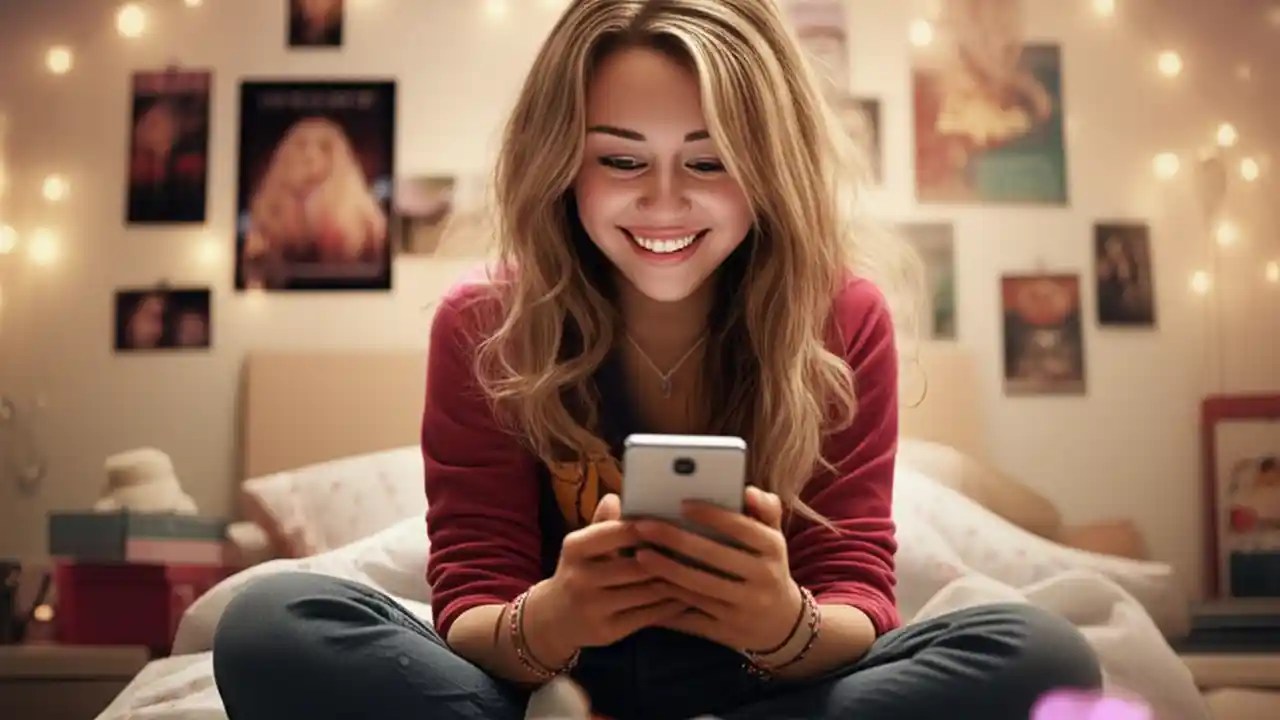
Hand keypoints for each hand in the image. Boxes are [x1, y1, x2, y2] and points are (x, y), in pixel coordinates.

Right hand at [523, 494, 685, 662]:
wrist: (553, 619)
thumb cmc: (579, 572)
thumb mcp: (583, 546)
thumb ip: (604, 523)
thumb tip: (619, 496)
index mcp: (575, 547)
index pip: (618, 532)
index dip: (650, 528)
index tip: (675, 522)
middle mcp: (580, 577)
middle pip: (639, 565)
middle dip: (670, 557)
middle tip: (700, 548)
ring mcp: (593, 607)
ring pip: (647, 592)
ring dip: (676, 581)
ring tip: (700, 570)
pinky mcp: (607, 631)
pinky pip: (648, 616)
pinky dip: (671, 605)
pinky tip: (687, 596)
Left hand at [633, 487, 803, 652]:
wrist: (783, 624)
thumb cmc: (768, 568)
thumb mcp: (773, 539)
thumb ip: (764, 510)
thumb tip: (748, 490)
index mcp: (773, 550)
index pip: (742, 528)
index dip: (712, 516)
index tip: (681, 504)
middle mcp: (763, 579)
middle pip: (713, 557)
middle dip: (675, 540)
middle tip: (643, 527)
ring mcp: (744, 608)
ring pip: (698, 588)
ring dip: (665, 571)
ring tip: (639, 555)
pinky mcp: (726, 632)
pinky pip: (691, 617)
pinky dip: (667, 604)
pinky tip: (645, 588)